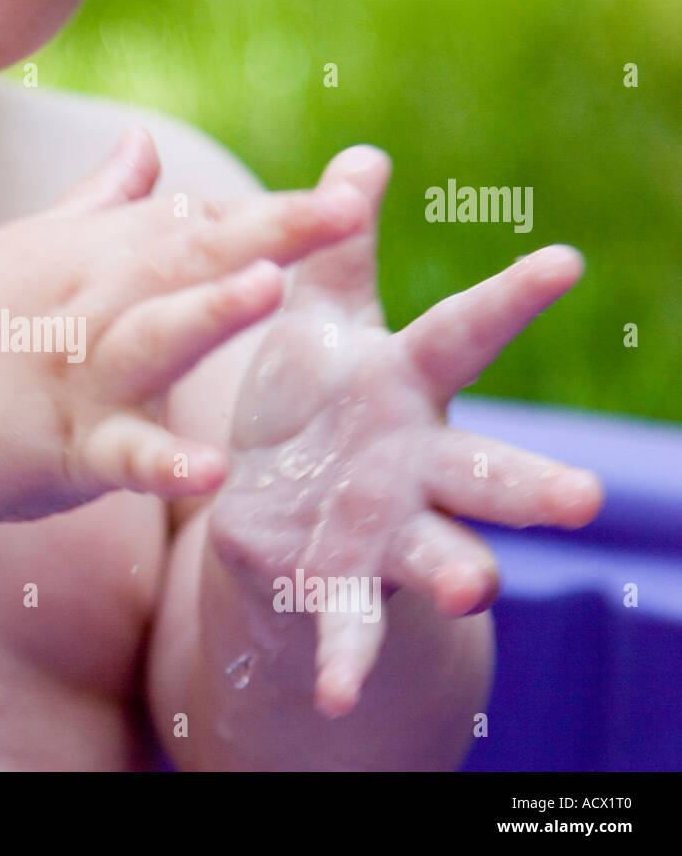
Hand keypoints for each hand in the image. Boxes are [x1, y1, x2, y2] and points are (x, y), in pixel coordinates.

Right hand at [0, 130, 368, 522]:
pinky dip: (164, 464)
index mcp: (89, 259)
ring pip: (153, 338)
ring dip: (210, 312)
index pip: (190, 224)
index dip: (269, 211)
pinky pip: (121, 459)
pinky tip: (214, 471)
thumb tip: (143, 142)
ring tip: (272, 286)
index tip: (349, 191)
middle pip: (186, 258)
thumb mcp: (25, 250)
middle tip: (348, 209)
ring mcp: (77, 376)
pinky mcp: (65, 448)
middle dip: (270, 232)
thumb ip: (97, 204)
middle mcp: (89, 306)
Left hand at [207, 145, 603, 717]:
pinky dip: (340, 659)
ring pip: (433, 554)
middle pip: (485, 470)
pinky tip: (330, 699)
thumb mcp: (314, 321)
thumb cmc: (307, 401)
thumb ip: (335, 249)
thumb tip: (362, 156)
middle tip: (580, 497)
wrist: (275, 498)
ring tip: (478, 591)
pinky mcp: (331, 581)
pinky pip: (342, 624)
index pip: (462, 337)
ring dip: (456, 572)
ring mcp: (380, 530)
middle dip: (531, 483)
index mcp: (402, 388)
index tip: (563, 262)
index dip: (510, 300)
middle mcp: (411, 464)